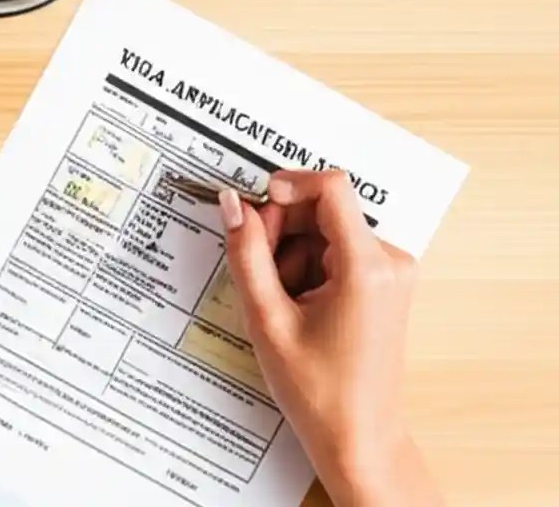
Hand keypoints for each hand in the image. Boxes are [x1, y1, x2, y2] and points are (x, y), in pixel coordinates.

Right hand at [218, 171, 440, 506]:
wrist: (358, 436)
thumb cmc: (317, 389)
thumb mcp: (267, 319)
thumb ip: (246, 254)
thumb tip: (231, 205)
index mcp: (366, 266)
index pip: (331, 187)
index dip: (287, 185)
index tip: (254, 205)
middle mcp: (389, 260)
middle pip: (322, 209)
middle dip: (281, 232)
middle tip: (258, 275)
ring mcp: (390, 271)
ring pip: (323, 232)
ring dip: (292, 255)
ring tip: (281, 305)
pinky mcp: (383, 282)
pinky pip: (335, 252)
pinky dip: (308, 268)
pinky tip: (297, 307)